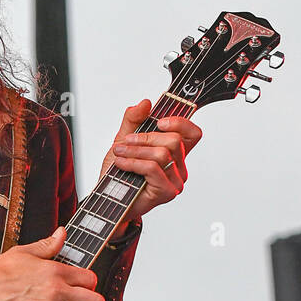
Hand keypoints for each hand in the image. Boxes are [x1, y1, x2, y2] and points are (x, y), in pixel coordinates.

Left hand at [99, 99, 202, 223]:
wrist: (107, 197)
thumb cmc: (119, 172)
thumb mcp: (123, 139)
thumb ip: (133, 120)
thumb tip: (145, 103)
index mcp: (175, 152)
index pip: (192, 133)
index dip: (181, 122)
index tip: (159, 121)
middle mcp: (179, 166)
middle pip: (174, 140)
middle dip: (146, 137)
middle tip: (126, 141)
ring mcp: (175, 180)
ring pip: (162, 154)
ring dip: (136, 150)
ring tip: (119, 153)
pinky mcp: (166, 192)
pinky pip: (152, 168)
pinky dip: (133, 163)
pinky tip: (121, 164)